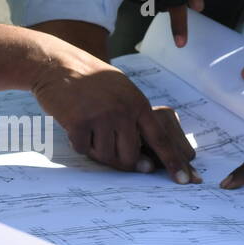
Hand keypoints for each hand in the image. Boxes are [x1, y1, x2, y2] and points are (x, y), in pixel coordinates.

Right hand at [31, 50, 198, 182]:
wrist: (58, 64)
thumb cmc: (91, 81)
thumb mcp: (123, 92)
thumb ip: (135, 122)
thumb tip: (145, 164)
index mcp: (138, 104)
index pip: (160, 139)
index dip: (173, 162)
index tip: (185, 180)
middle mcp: (123, 111)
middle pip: (130, 157)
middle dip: (121, 162)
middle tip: (108, 149)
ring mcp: (101, 116)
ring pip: (105, 156)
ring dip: (96, 150)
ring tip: (89, 129)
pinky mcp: (79, 122)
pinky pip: (83, 149)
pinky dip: (79, 143)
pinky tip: (75, 125)